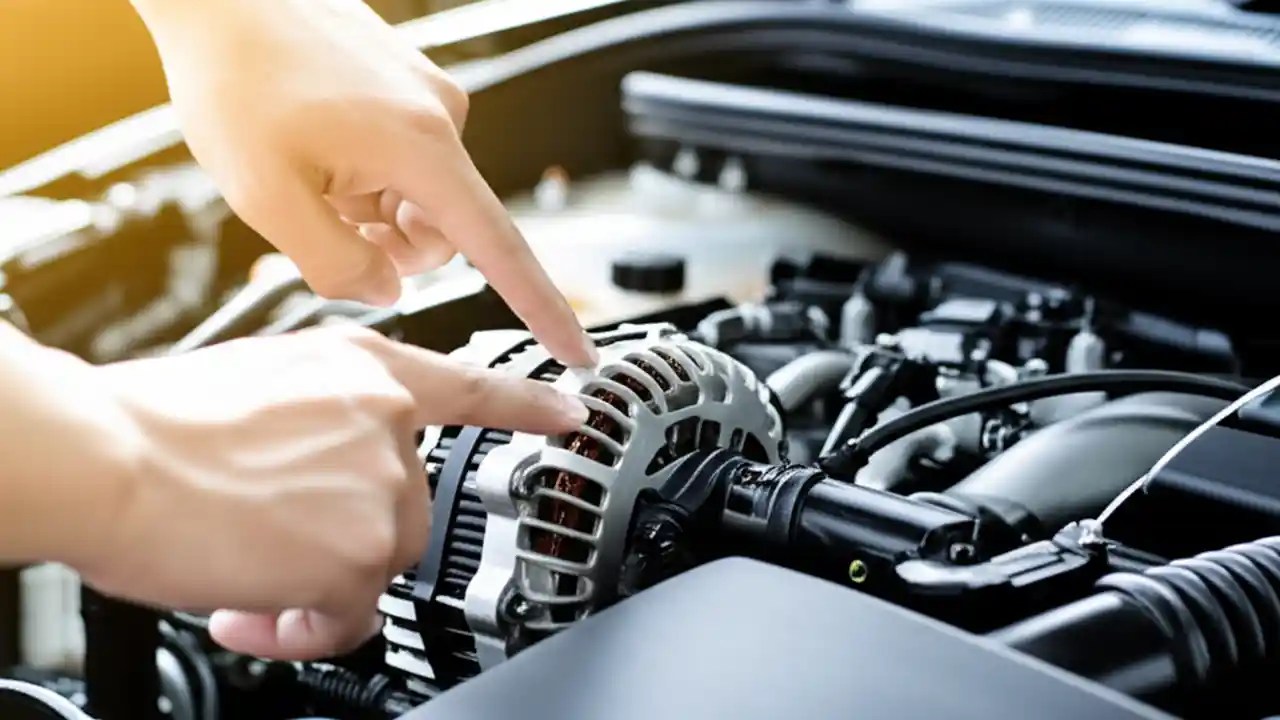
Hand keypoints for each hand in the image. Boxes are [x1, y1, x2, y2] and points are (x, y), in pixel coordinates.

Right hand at [74, 325, 588, 659]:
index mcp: (366, 368)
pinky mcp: (361, 553)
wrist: (110, 456)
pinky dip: (302, 628)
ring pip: (377, 564)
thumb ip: (323, 420)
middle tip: (272, 551)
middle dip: (344, 541)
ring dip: (317, 585)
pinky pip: (349, 616)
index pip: (473, 386)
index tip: (574, 412)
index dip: (530, 403)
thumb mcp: (266, 383)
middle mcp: (388, 422)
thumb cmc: (159, 423)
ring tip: (245, 575)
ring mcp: (382, 486)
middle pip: (405, 510)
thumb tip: (324, 474)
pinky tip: (250, 607)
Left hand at [130, 0, 595, 366]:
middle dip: (390, 245)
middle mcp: (440, 116)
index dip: (541, 309)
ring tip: (310, 175)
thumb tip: (384, 291)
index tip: (576, 350)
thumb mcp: (266, 197)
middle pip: (445, 230)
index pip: (499, 249)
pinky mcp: (408, 83)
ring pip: (420, 195)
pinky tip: (314, 147)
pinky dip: (365, 173)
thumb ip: (334, 265)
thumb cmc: (234, 73)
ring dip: (372, 207)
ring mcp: (427, 95)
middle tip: (322, 222)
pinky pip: (404, 157)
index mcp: (421, 147)